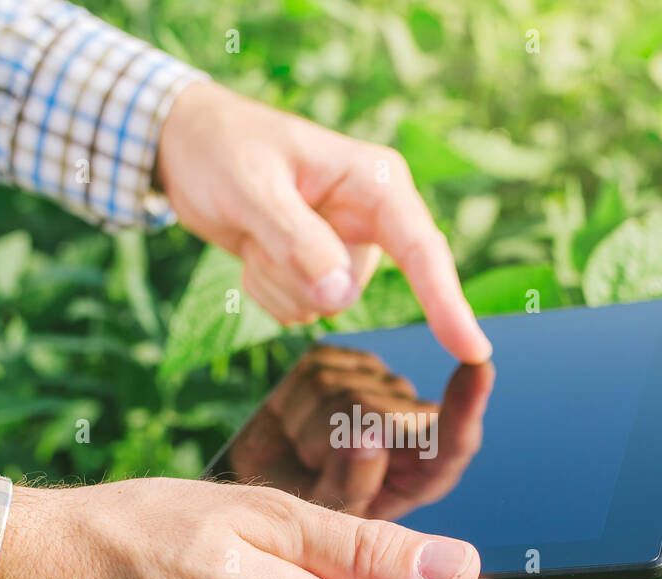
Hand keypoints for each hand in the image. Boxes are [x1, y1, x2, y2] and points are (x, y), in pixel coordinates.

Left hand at [156, 81, 492, 363]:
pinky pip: (298, 312)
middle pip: (350, 288)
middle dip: (295, 274)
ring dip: (275, 280)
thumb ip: (297, 242)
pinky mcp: (320, 272)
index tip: (473, 349)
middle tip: (257, 223)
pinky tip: (253, 247)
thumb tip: (341, 297)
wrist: (187, 146)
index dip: (448, 302)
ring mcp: (346, 249)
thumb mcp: (252, 188)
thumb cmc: (224, 149)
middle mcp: (371, 219)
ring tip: (255, 228)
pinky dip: (265, 288)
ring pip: (320, 307)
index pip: (422, 250)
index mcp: (375, 182)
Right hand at [224, 344, 492, 519]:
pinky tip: (291, 427)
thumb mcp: (323, 529)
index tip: (481, 366)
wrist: (249, 501)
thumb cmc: (294, 530)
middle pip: (386, 415)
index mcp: (420, 475)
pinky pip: (317, 371)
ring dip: (310, 434)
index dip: (466, 406)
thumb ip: (350, 493)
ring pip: (346, 393)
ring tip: (299, 456)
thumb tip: (368, 438)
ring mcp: (375, 388)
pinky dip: (293, 404)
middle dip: (338, 447)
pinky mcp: (339, 361)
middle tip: (311, 473)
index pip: (451, 445)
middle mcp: (407, 426)